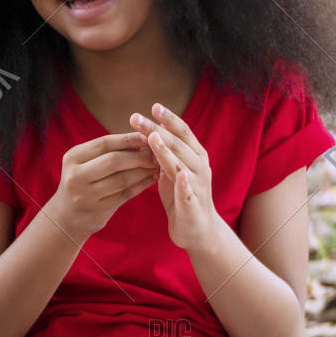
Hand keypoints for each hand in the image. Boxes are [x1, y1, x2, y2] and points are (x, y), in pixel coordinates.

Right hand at [45, 131, 158, 238]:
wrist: (66, 216)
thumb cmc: (81, 182)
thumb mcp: (84, 163)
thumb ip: (108, 151)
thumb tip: (141, 136)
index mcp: (72, 158)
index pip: (104, 143)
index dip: (128, 139)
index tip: (147, 136)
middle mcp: (76, 176)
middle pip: (113, 161)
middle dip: (138, 156)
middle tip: (155, 154)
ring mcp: (86, 195)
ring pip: (122, 179)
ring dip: (143, 171)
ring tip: (156, 165)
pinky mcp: (98, 211)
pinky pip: (126, 194)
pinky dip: (142, 185)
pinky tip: (151, 178)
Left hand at [130, 103, 221, 250]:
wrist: (198, 231)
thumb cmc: (182, 197)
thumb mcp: (172, 170)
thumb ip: (166, 152)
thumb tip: (154, 129)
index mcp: (194, 156)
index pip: (182, 133)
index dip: (169, 119)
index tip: (153, 106)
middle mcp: (199, 167)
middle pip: (178, 144)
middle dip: (157, 129)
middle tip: (137, 117)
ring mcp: (197, 186)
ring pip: (181, 164)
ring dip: (167, 151)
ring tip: (152, 137)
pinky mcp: (192, 205)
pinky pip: (188, 192)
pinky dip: (184, 184)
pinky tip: (179, 175)